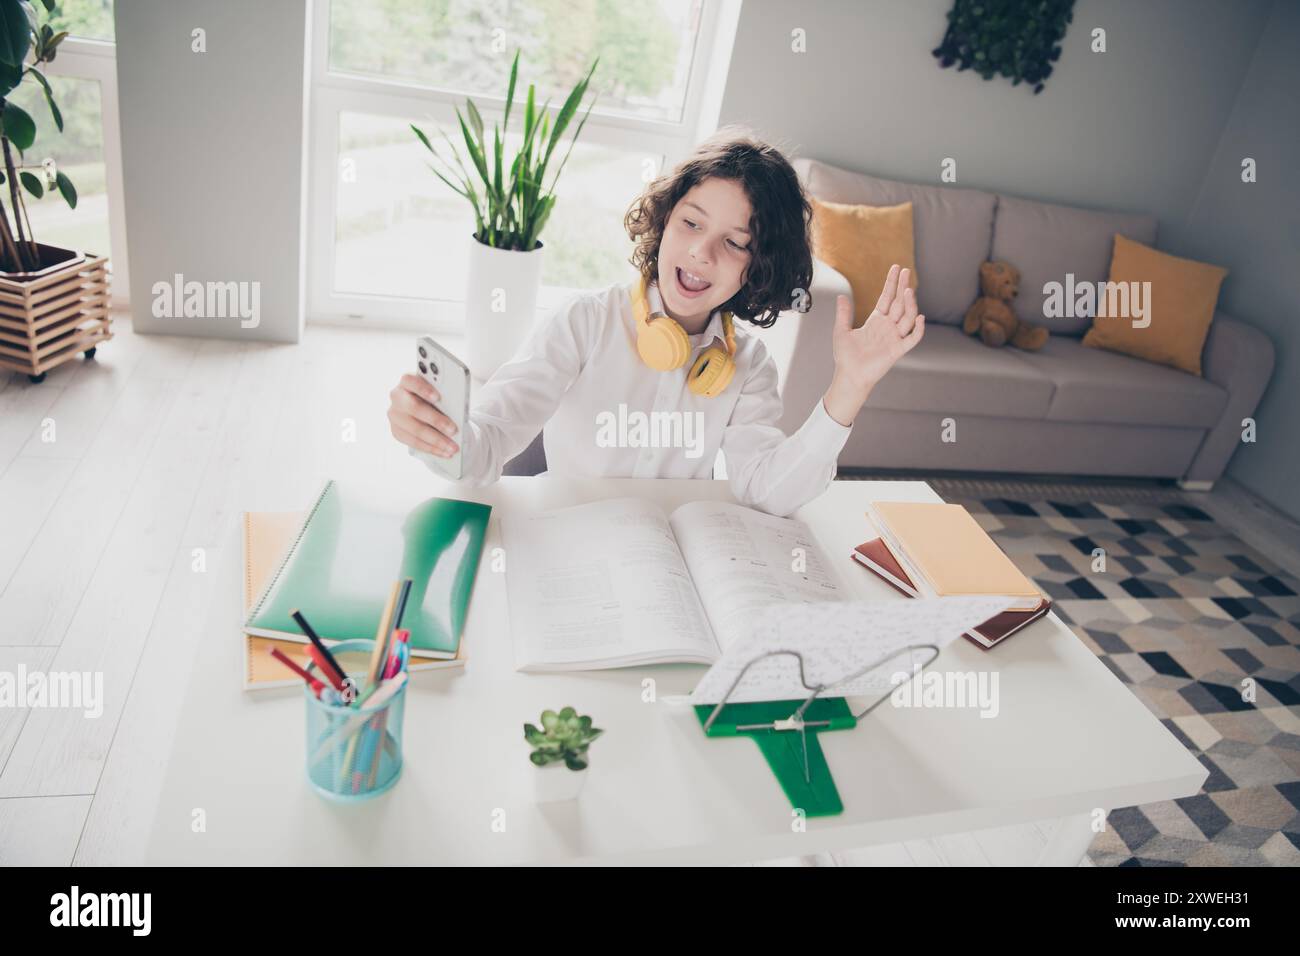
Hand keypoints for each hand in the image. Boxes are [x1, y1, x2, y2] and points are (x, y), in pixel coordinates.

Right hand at [387, 373, 459, 457]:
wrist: (427, 409)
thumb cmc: (436, 399)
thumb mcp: (439, 393)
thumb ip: (443, 396)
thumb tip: (455, 411)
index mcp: (406, 382)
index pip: (409, 380)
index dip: (423, 388)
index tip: (438, 397)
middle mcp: (396, 396)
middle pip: (414, 408)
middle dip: (436, 420)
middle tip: (453, 430)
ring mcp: (394, 415)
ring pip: (414, 430)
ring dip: (436, 440)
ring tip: (452, 447)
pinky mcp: (396, 431)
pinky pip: (413, 443)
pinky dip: (431, 448)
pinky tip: (445, 452)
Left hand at [823, 264, 924, 424]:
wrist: (849, 376)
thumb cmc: (845, 356)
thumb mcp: (841, 330)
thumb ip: (844, 313)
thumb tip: (841, 296)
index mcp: (876, 321)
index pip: (887, 297)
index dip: (892, 283)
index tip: (897, 268)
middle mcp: (888, 327)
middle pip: (899, 303)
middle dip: (903, 287)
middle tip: (907, 271)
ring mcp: (894, 338)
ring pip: (907, 317)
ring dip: (909, 304)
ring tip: (908, 291)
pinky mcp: (898, 350)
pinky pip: (912, 339)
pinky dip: (917, 329)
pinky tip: (918, 317)